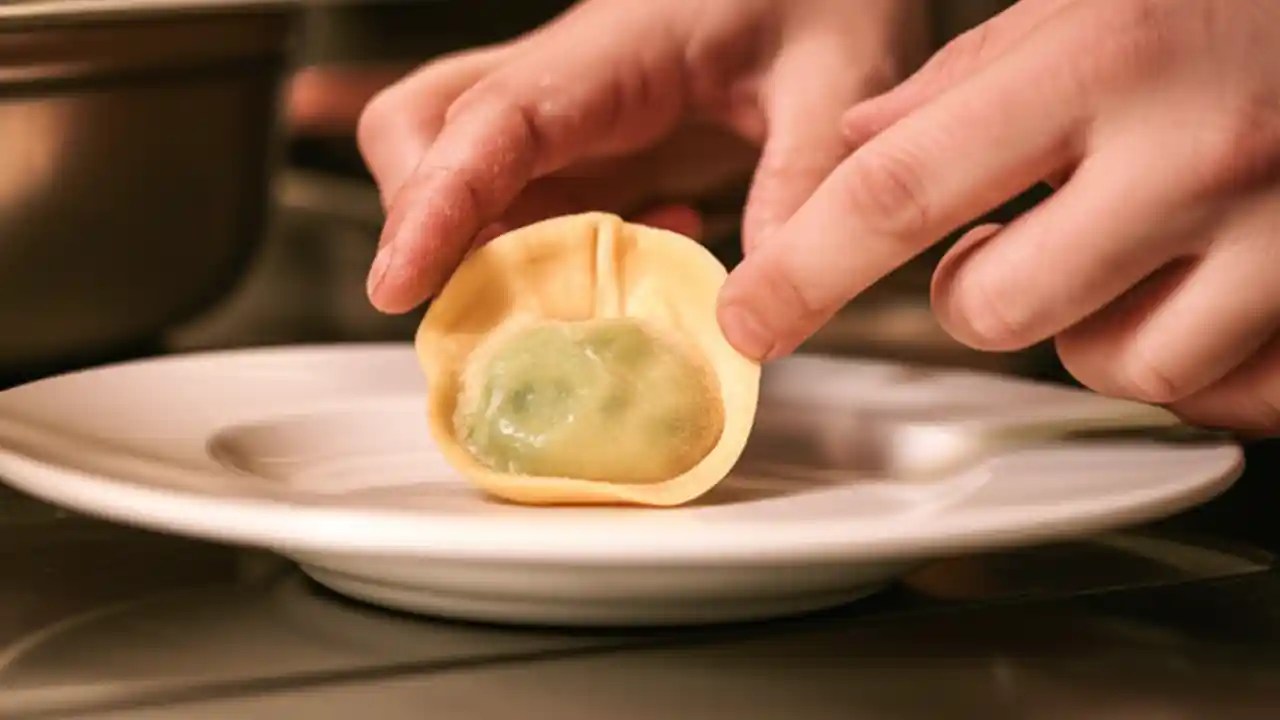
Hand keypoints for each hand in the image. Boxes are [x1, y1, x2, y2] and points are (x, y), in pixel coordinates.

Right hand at [356, 0, 927, 312]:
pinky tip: (651, 247)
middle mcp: (566, 79)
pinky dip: (554, 251)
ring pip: (465, 174)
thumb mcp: (837, 81)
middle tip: (498, 306)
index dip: (433, 205)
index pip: (490, 121)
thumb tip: (750, 320)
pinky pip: (529, 202)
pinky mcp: (594, 142)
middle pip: (423, 132)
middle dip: (430, 225)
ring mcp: (571, 112)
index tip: (395, 288)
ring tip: (587, 295)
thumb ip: (800, 186)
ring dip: (495, 254)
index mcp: (613, 51)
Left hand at [720, 0, 1279, 433]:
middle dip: (977, 290)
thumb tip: (852, 151)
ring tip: (1142, 245)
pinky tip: (1215, 279)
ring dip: (1092, 322)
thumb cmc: (1231, 3)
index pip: (899, 184)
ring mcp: (1279, 237)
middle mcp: (1191, 151)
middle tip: (1025, 232)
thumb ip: (965, 81)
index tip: (753, 318)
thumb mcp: (1091, 0)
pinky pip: (1216, 394)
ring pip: (1110, 364)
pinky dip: (1191, 352)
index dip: (806, 267)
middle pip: (993, 308)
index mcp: (1105, 54)